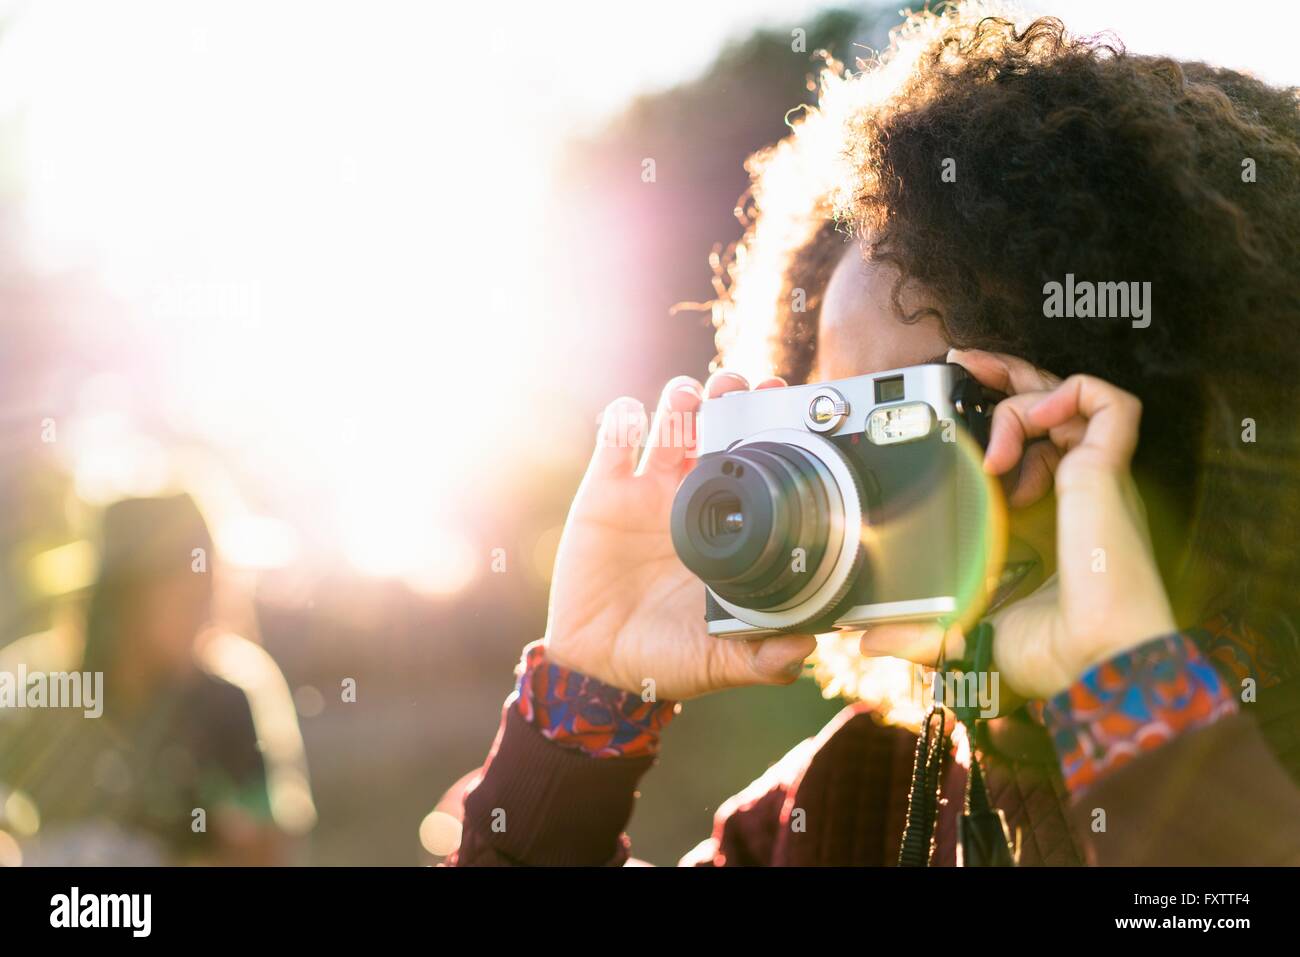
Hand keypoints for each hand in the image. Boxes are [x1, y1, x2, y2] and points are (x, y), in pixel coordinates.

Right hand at [543, 372, 816, 699]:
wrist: (600, 667)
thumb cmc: (667, 659)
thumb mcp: (719, 661)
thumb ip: (761, 658)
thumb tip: (807, 647)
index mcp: (728, 527)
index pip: (754, 463)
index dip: (770, 429)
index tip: (785, 405)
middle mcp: (692, 499)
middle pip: (715, 429)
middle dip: (729, 398)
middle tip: (740, 385)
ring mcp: (646, 493)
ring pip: (669, 426)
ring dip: (681, 401)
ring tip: (690, 395)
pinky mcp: (602, 495)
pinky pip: (611, 443)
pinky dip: (621, 420)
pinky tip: (631, 416)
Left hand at [857, 349, 1176, 700]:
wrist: (1096, 664)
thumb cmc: (1053, 655)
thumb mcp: (966, 634)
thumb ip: (917, 631)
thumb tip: (865, 639)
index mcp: (1044, 520)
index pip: (1026, 445)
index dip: (995, 419)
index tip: (952, 410)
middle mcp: (1072, 492)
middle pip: (1047, 405)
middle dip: (1004, 378)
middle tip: (962, 365)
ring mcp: (1094, 480)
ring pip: (1068, 398)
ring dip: (1022, 401)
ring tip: (994, 450)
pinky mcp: (1110, 472)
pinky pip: (1109, 404)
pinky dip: (1067, 397)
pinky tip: (1029, 433)